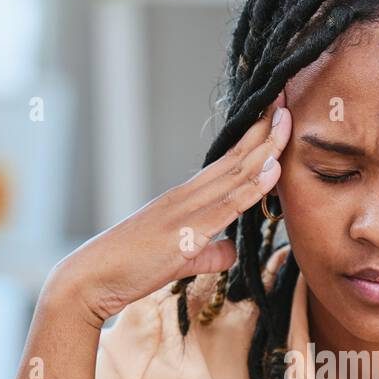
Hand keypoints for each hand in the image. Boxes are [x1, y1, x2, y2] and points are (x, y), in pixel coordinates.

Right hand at [50, 94, 292, 327]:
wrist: (91, 278)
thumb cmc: (129, 268)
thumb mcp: (180, 261)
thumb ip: (208, 254)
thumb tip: (230, 251)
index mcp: (185, 199)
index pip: (227, 163)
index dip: (253, 140)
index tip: (274, 116)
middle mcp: (186, 196)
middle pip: (234, 158)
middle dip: (263, 130)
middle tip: (286, 100)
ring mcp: (184, 210)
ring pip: (234, 174)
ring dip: (264, 147)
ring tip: (286, 121)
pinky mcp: (184, 232)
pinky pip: (226, 205)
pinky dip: (252, 186)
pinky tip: (272, 169)